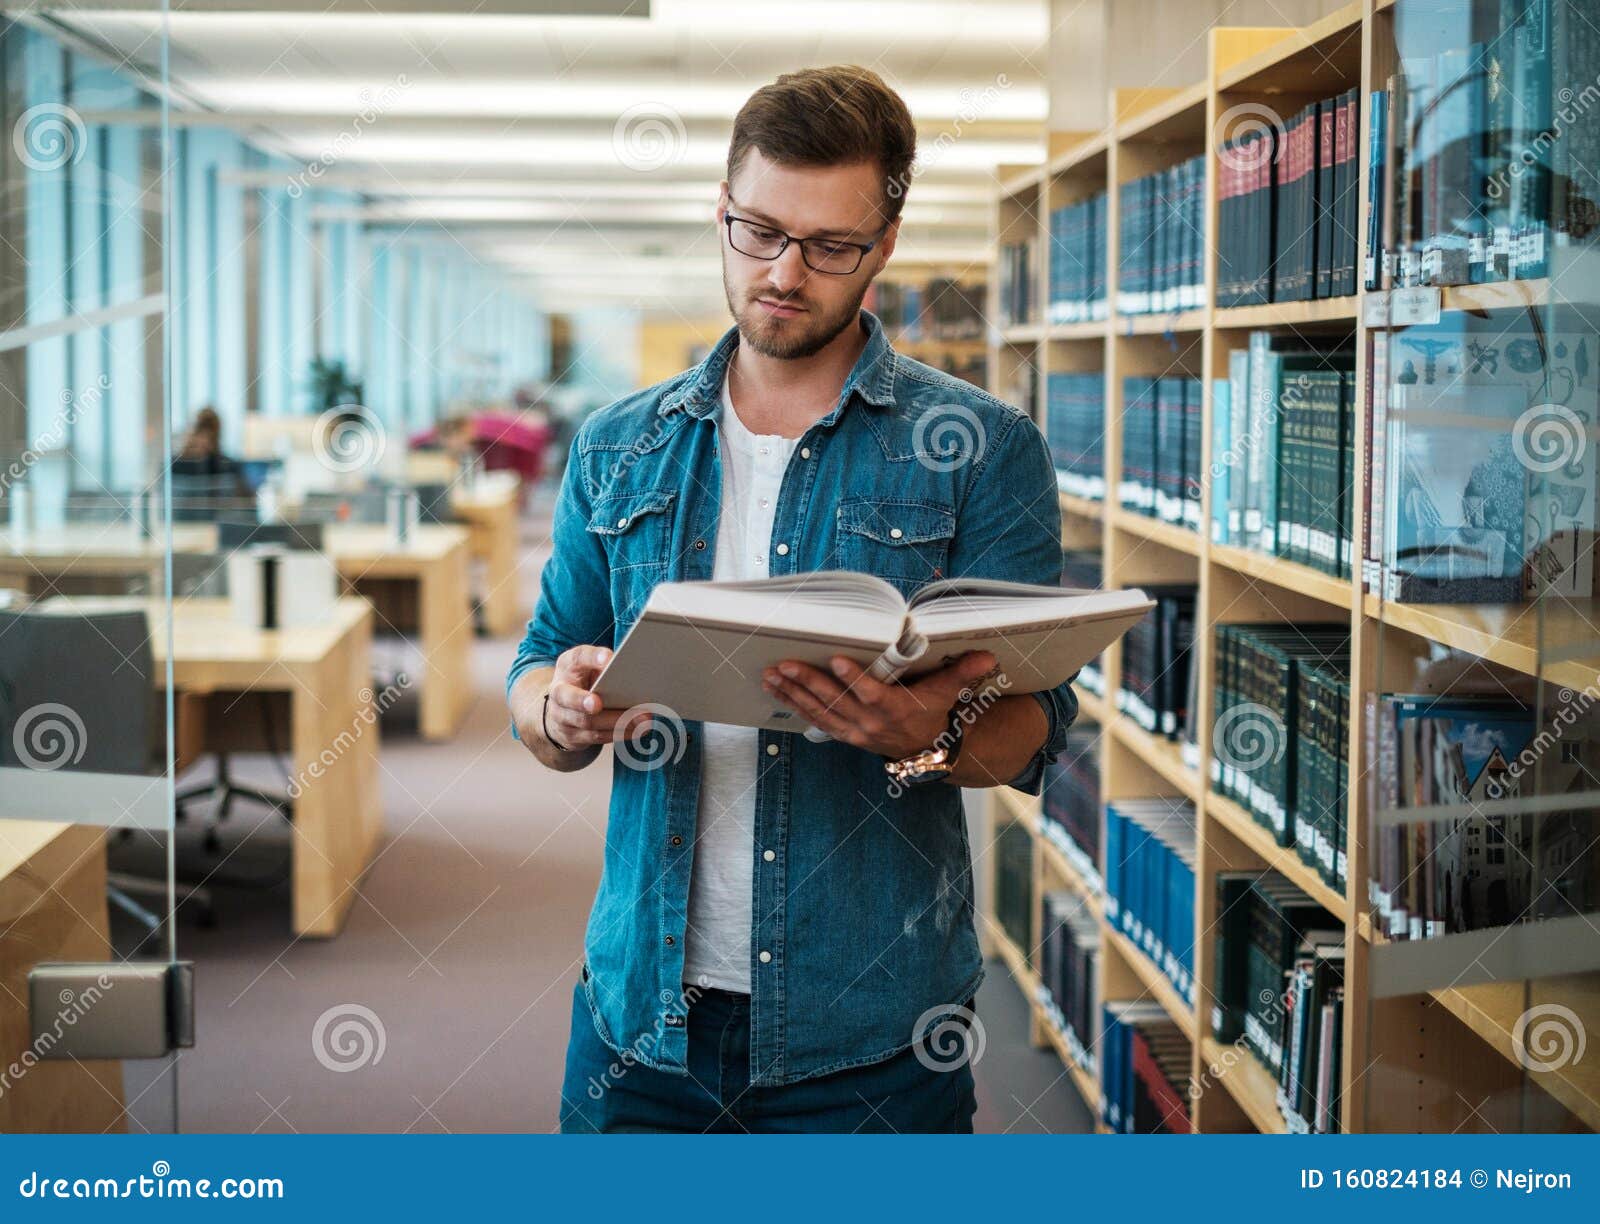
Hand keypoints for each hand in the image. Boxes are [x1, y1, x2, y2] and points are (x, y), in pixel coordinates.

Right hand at [542, 644, 655, 750]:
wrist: (561, 711)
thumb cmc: (584, 682)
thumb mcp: (589, 668)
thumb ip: (606, 668)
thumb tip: (637, 672)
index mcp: (567, 666)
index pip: (577, 658)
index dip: (592, 658)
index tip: (609, 659)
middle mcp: (559, 692)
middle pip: (567, 696)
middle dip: (582, 701)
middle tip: (597, 704)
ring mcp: (562, 717)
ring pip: (587, 721)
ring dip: (616, 721)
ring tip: (642, 719)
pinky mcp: (572, 737)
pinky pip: (597, 736)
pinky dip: (620, 733)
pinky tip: (639, 729)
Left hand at [761, 650, 998, 758]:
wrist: (925, 749)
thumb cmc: (932, 711)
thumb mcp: (948, 691)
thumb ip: (964, 671)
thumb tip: (988, 655)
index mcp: (897, 709)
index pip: (873, 694)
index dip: (854, 679)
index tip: (836, 661)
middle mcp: (871, 723)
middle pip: (837, 701)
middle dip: (809, 682)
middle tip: (786, 663)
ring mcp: (854, 730)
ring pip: (819, 711)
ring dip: (793, 693)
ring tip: (772, 674)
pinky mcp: (843, 733)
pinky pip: (814, 719)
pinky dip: (793, 704)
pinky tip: (775, 688)